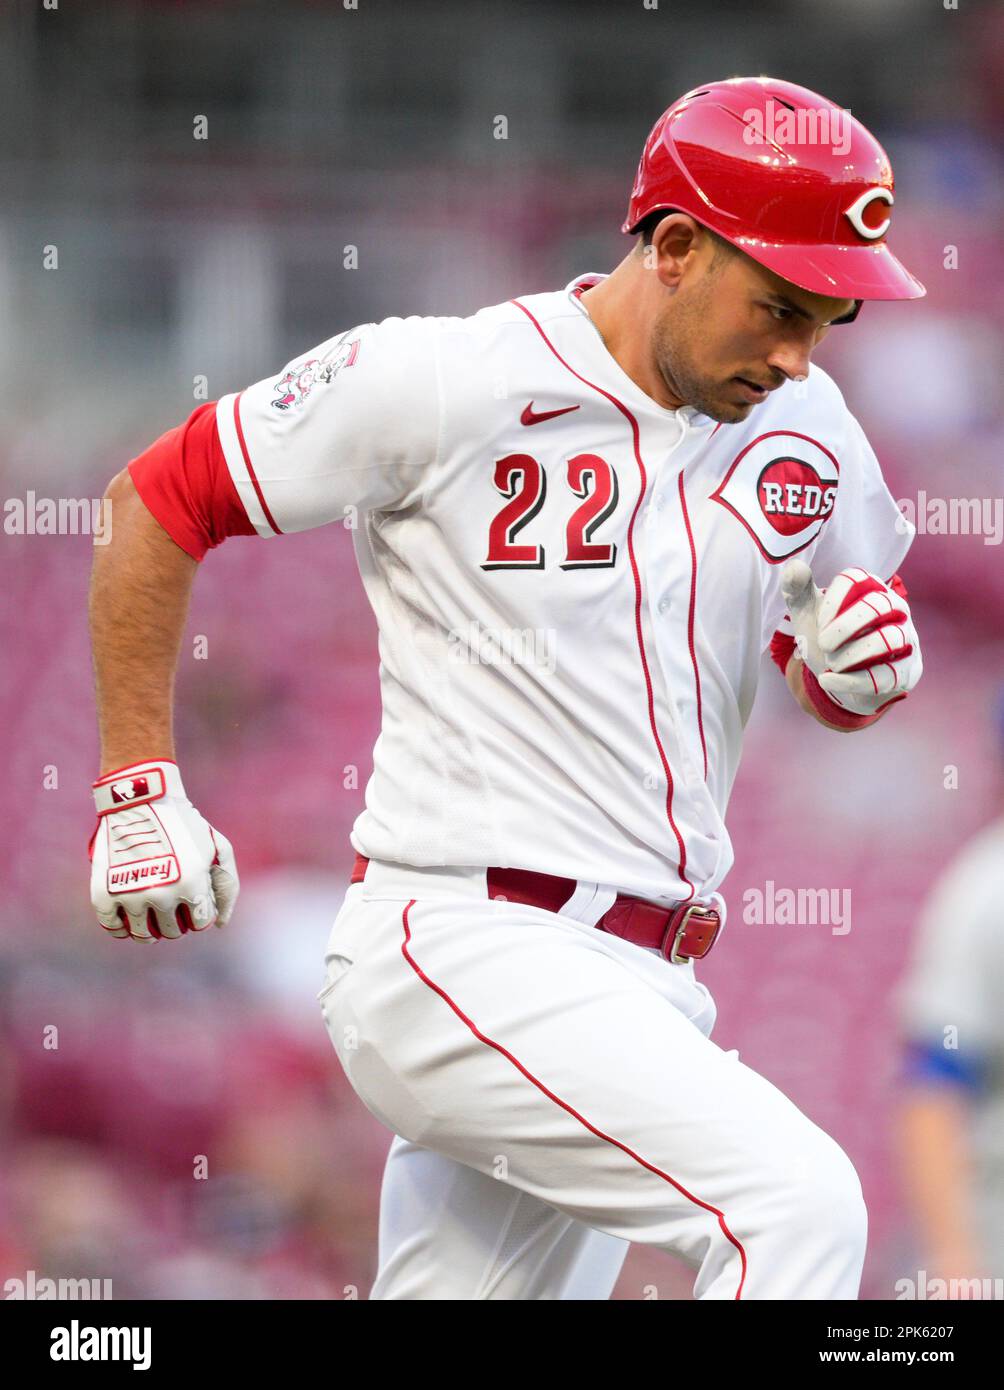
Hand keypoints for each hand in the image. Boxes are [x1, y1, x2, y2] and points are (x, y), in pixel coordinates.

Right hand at [89, 760, 238, 940]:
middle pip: (172, 932)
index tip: (192, 898)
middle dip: (176, 921)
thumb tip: (220, 925)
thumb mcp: (217, 847)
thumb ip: (226, 887)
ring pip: (143, 935)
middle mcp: (162, 895)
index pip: (200, 923)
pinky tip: (129, 918)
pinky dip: (122, 928)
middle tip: (172, 904)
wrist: (140, 798)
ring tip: (152, 916)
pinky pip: (113, 927)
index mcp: (192, 885)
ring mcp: (130, 895)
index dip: (199, 912)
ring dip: (150, 930)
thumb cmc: (184, 823)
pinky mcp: (103, 893)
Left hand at [781, 561, 921, 715]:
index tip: (818, 623)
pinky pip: (887, 675)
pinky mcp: (909, 670)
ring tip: (831, 664)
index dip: (832, 602)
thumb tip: (795, 566)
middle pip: (878, 605)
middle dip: (844, 628)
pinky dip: (851, 680)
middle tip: (823, 644)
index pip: (855, 579)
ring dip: (850, 655)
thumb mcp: (807, 613)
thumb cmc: (827, 637)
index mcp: (870, 587)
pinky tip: (827, 681)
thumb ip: (797, 589)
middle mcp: (895, 607)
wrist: (840, 678)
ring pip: (888, 639)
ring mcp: (907, 638)